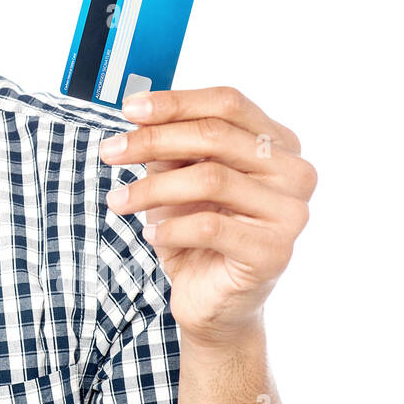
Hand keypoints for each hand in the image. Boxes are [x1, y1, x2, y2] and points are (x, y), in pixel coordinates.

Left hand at [98, 87, 316, 350]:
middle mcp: (294, 172)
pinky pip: (211, 226)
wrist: (213, 300)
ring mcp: (291, 212)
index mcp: (278, 143)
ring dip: (152, 188)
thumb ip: (170, 146)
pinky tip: (151, 234)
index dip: (176, 102)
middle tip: (109, 152)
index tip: (128, 109)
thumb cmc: (197, 230)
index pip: (229, 103)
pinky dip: (170, 227)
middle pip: (216, 136)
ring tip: (119, 201)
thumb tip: (139, 115)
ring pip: (211, 178)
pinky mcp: (274, 251)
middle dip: (153, 140)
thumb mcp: (179, 178)